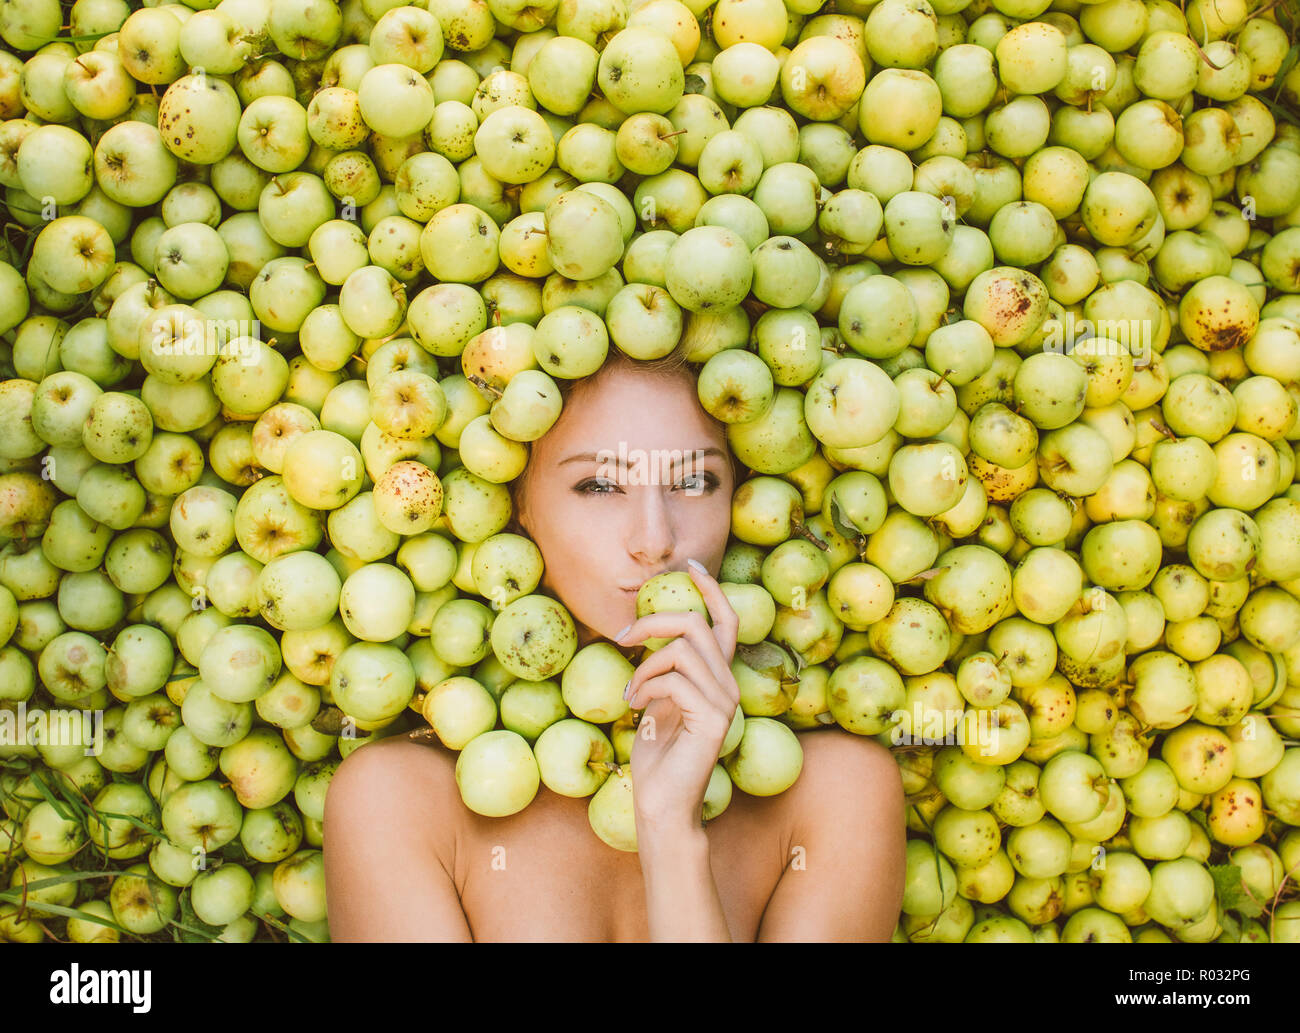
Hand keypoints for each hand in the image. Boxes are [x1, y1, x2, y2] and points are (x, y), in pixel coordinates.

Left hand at [617, 562, 740, 834]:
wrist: (662, 804)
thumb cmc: (656, 756)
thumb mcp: (656, 701)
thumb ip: (662, 670)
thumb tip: (644, 633)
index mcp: (717, 678)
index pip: (725, 622)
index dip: (711, 590)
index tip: (688, 566)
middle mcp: (728, 686)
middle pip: (696, 625)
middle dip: (652, 622)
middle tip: (621, 636)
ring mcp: (724, 702)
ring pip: (683, 649)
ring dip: (644, 666)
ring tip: (630, 692)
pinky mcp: (713, 720)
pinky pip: (674, 680)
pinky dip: (646, 687)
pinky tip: (635, 708)